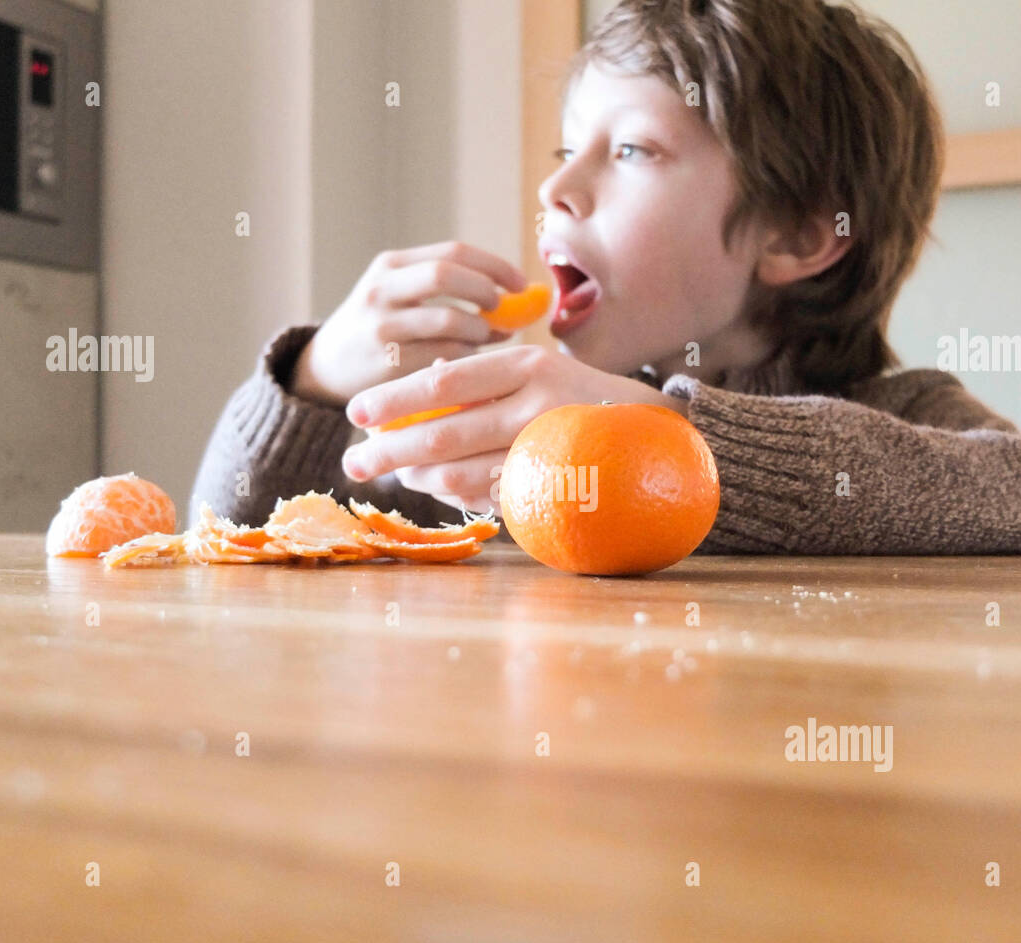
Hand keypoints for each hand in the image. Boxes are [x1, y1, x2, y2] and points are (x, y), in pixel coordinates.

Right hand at [291, 240, 524, 406]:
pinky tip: (467, 361)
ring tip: (484, 337)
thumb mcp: (400, 296)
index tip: (521, 283)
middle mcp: (382, 290)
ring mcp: (382, 327)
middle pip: (447, 276)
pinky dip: (466, 357)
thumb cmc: (381, 329)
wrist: (326, 369)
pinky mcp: (387, 364)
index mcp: (391, 265)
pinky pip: (444, 357)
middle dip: (485, 292)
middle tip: (501, 309)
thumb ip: (449, 290)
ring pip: (450, 321)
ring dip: (480, 331)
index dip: (494, 265)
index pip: (453, 252)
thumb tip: (517, 300)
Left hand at [339, 345, 686, 513]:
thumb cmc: (589, 402)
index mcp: (526, 365)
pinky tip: (441, 493)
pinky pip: (491, 499)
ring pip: (461, 473)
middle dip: (389, 450)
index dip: (393, 400)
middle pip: (441, 433)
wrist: (667, 434)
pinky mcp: (558, 487)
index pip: (442, 383)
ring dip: (419, 480)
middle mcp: (535, 403)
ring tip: (396, 477)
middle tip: (353, 462)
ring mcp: (547, 449)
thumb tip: (425, 386)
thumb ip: (490, 378)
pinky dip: (460, 499)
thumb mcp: (543, 373)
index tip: (356, 413)